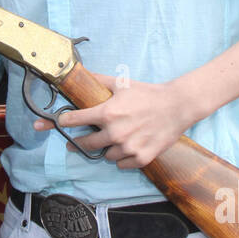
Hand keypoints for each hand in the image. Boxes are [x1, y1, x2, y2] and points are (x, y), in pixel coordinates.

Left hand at [35, 71, 201, 169]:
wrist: (177, 106)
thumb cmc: (148, 93)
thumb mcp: (121, 83)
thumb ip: (99, 81)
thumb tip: (81, 73)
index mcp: (107, 114)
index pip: (73, 120)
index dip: (63, 122)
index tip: (61, 123)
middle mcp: (115, 133)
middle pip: (85, 144)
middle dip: (80, 141)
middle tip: (78, 140)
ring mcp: (128, 148)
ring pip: (106, 156)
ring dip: (106, 149)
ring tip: (114, 141)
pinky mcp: (141, 158)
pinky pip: (122, 164)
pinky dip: (122, 158)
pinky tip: (127, 148)